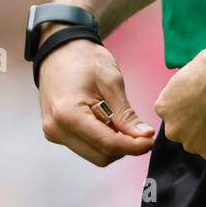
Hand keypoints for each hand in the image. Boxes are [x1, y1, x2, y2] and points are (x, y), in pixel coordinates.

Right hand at [37, 36, 154, 166]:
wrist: (58, 49)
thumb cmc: (84, 59)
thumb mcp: (111, 82)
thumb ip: (126, 114)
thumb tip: (144, 137)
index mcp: (68, 115)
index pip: (107, 144)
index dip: (133, 146)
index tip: (151, 140)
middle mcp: (57, 129)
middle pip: (100, 156)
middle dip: (124, 148)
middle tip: (142, 133)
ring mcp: (54, 133)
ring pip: (93, 154)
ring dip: (113, 145)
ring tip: (123, 122)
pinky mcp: (57, 132)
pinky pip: (85, 145)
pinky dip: (101, 139)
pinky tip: (109, 121)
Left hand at [154, 46, 205, 161]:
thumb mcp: (187, 75)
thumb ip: (185, 92)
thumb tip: (194, 92)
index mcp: (163, 108)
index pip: (174, 115)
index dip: (191, 108)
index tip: (203, 100)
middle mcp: (173, 130)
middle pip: (184, 132)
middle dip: (197, 124)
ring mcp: (193, 144)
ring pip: (202, 142)